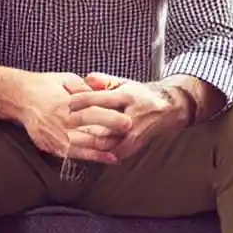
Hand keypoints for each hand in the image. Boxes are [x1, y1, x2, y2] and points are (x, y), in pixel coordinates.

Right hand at [17, 72, 126, 164]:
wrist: (19, 98)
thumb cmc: (45, 85)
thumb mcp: (67, 79)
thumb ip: (86, 88)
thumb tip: (105, 93)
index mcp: (65, 104)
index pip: (93, 114)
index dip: (112, 119)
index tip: (128, 121)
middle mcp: (60, 123)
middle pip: (91, 134)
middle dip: (113, 136)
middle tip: (130, 135)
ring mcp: (55, 137)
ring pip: (85, 148)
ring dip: (105, 150)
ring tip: (123, 148)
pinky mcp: (51, 146)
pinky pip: (75, 156)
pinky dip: (93, 158)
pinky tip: (109, 158)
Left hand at [67, 72, 190, 161]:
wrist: (166, 109)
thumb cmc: (139, 95)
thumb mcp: (123, 82)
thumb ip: (103, 80)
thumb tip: (84, 80)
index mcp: (128, 96)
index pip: (101, 98)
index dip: (82, 100)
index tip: (68, 103)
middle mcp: (132, 115)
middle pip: (103, 121)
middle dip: (83, 122)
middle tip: (66, 122)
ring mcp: (134, 133)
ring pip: (108, 141)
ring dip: (88, 141)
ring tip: (71, 138)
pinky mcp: (135, 145)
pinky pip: (115, 152)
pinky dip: (101, 152)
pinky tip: (88, 150)